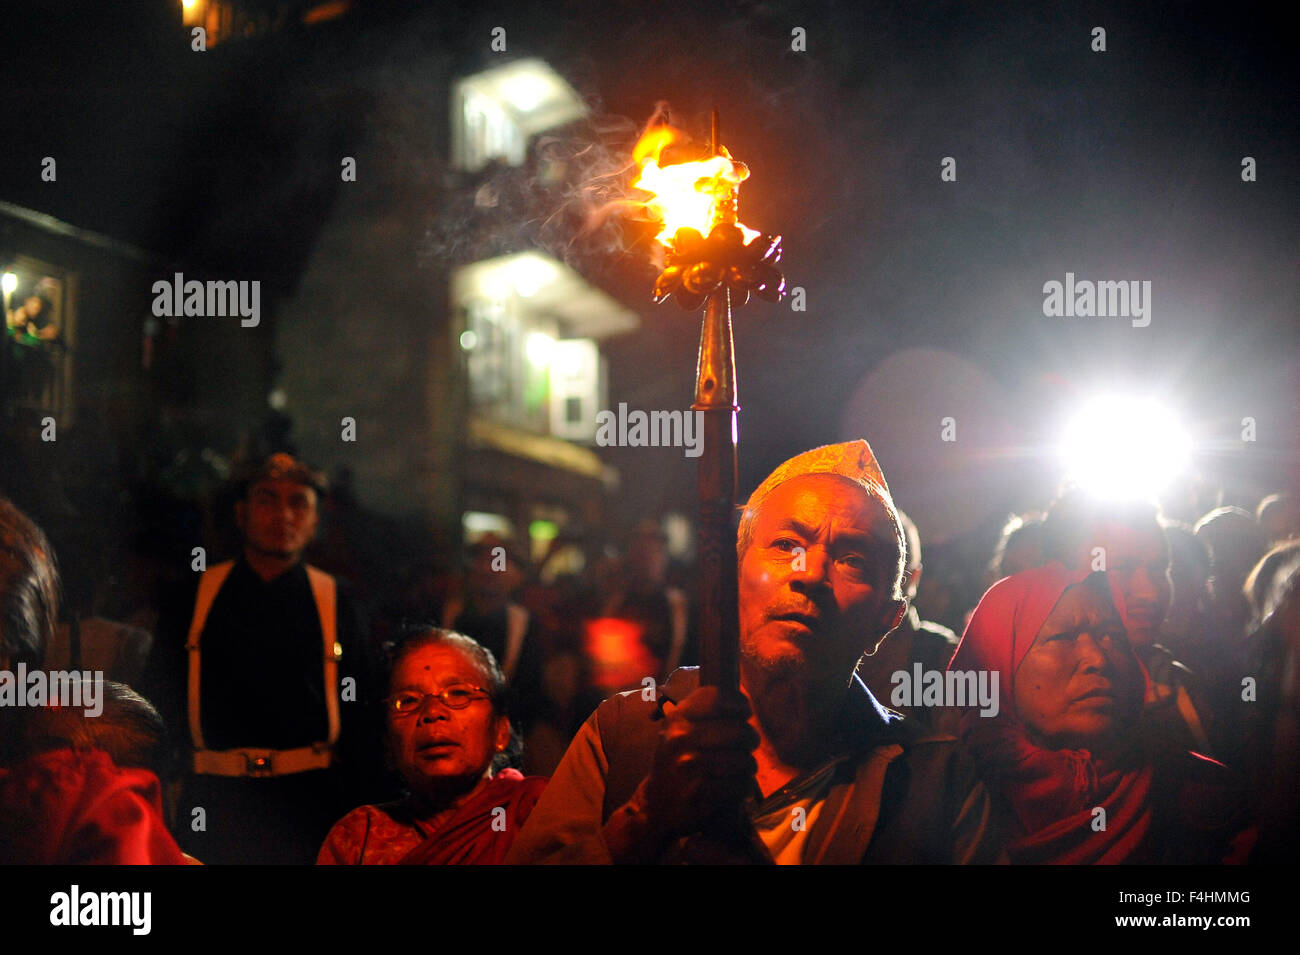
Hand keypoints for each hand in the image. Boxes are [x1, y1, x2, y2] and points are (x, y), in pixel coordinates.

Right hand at [605, 686, 757, 860]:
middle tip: (747, 745)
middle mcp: (680, 737)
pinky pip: (740, 785)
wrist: (656, 803)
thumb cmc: (678, 759)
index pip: (718, 697)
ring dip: (748, 766)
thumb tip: (743, 701)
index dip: (739, 704)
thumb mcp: (680, 728)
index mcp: (678, 716)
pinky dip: (743, 787)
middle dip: (751, 739)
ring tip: (741, 768)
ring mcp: (688, 766)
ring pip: (744, 760)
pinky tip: (734, 785)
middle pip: (740, 731)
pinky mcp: (698, 792)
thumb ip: (707, 711)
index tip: (744, 714)